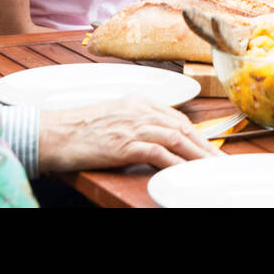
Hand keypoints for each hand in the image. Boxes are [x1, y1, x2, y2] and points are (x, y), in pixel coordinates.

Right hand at [37, 94, 217, 172]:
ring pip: (177, 139)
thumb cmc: (78, 128)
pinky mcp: (125, 144)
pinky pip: (158, 153)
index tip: (211, 148)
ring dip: (198, 155)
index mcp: (139, 102)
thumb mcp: (113, 117)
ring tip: (211, 168)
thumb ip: (136, 122)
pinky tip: (185, 171)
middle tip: (221, 161)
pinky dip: (175, 162)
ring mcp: (133, 126)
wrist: (52, 132)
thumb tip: (156, 139)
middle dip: (205, 146)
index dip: (197, 135)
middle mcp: (140, 111)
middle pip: (183, 129)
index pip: (177, 119)